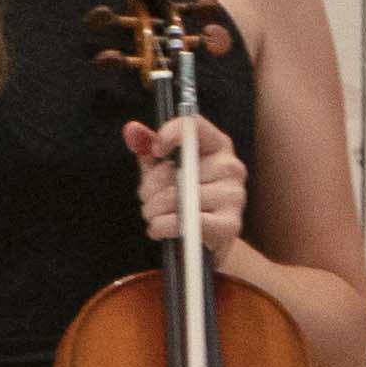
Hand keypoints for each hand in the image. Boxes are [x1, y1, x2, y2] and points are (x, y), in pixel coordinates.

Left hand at [128, 117, 249, 257]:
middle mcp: (231, 166)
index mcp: (216, 145)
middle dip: (151, 186)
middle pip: (179, 166)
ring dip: (153, 210)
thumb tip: (132, 130)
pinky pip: (187, 221)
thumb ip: (147, 146)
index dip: (170, 134)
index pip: (194, 126)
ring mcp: (233, 195)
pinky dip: (164, 226)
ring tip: (152, 216)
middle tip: (146, 199)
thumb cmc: (183, 198)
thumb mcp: (163, 169)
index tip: (155, 151)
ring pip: (178, 197)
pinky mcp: (229, 224)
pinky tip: (158, 228)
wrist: (205, 241)